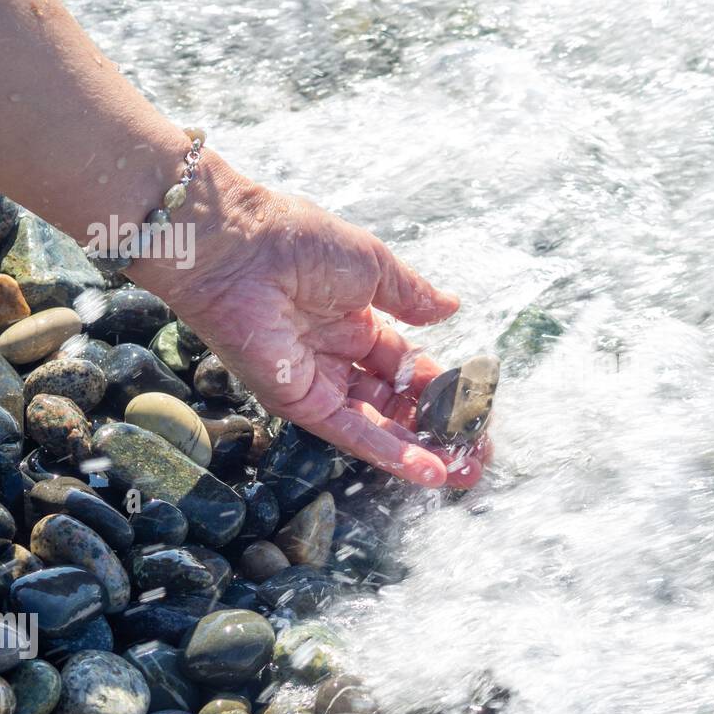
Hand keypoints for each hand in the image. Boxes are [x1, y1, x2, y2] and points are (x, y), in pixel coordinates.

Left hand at [139, 175, 487, 488]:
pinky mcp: (298, 402)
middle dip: (436, 429)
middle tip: (476, 451)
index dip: (440, 388)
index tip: (475, 407)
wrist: (237, 247)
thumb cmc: (300, 242)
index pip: (405, 365)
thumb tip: (452, 307)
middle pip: (395, 403)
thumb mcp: (372, 265)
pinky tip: (429, 469)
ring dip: (422, 451)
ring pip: (378, 426)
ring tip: (465, 471)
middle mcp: (336, 356)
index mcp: (354, 321)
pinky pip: (350, 434)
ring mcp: (317, 383)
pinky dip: (390, 454)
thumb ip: (411, 296)